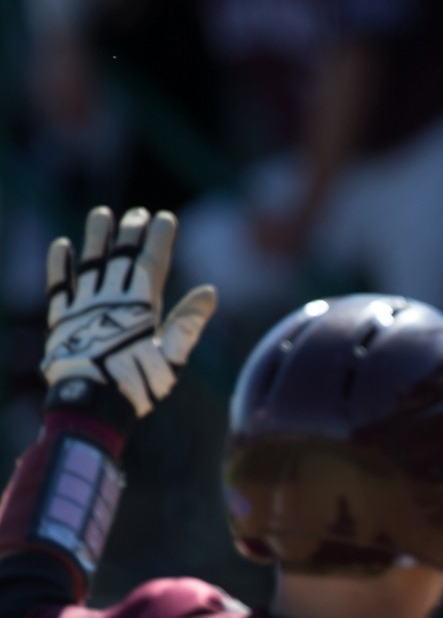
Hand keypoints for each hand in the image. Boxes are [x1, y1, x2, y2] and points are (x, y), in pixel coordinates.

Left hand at [41, 206, 216, 416]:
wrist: (89, 404)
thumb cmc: (137, 384)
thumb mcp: (172, 357)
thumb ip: (188, 323)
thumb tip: (209, 292)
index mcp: (141, 307)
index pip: (152, 262)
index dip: (158, 238)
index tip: (164, 218)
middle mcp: (111, 299)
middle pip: (121, 257)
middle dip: (131, 232)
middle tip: (138, 213)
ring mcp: (84, 306)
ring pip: (90, 263)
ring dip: (96, 238)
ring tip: (101, 214)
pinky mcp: (61, 319)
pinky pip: (58, 286)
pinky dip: (59, 265)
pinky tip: (61, 246)